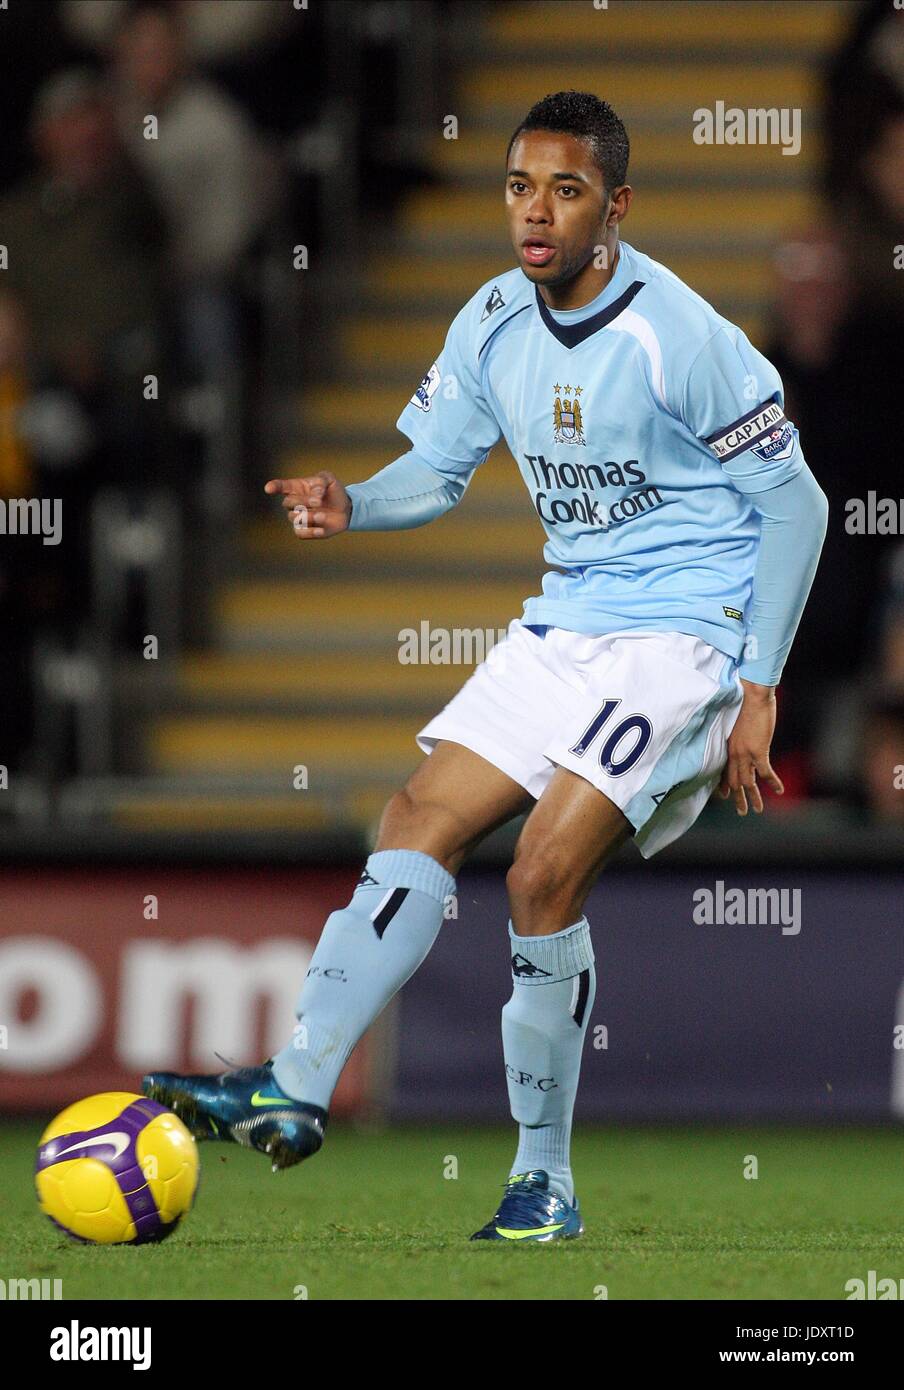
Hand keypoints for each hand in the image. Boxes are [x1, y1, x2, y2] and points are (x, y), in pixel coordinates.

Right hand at [263, 471, 350, 538]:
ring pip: (294, 518)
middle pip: (288, 502)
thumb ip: (322, 480)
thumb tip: (316, 493)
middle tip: (318, 502)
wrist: (345, 509)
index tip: (269, 488)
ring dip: (308, 516)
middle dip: (302, 502)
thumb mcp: (330, 480)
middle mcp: (294, 503)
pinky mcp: (304, 531)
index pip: (281, 486)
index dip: (274, 487)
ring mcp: (298, 517)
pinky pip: (300, 533)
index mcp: (297, 488)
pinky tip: (321, 530)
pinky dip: (310, 532)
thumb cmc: (333, 492)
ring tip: (323, 516)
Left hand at [718, 680, 784, 815]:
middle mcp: (733, 752)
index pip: (723, 769)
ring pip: (747, 782)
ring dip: (753, 797)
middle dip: (737, 797)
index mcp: (727, 744)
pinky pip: (765, 773)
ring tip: (757, 809)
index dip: (724, 784)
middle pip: (734, 780)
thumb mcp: (737, 721)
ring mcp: (744, 753)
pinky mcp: (758, 751)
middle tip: (741, 811)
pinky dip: (773, 783)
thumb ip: (738, 732)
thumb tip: (742, 733)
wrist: (751, 694)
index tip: (723, 795)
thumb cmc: (744, 702)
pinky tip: (780, 791)